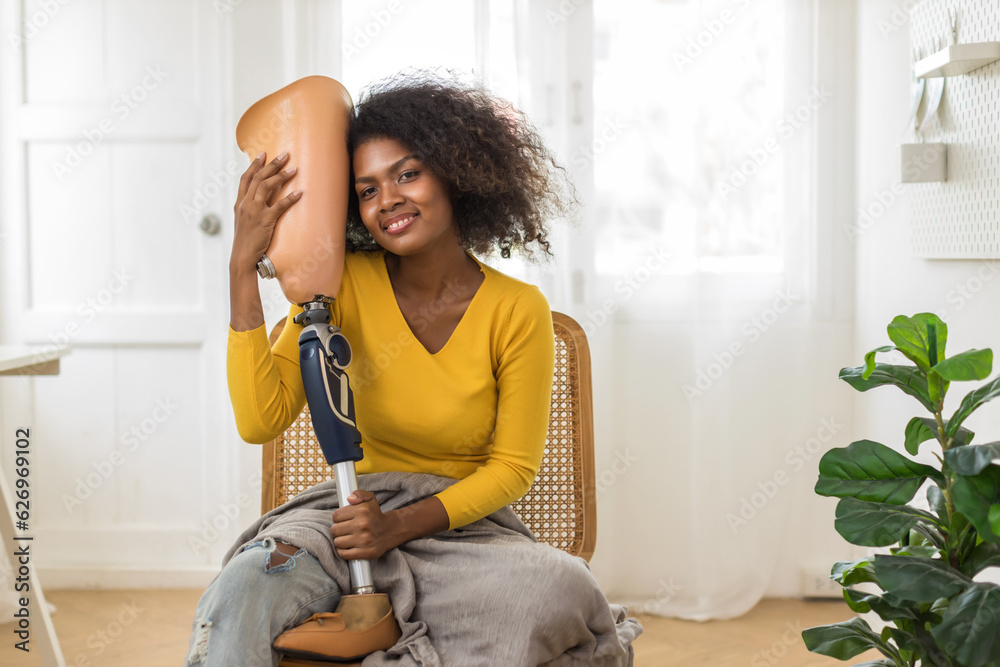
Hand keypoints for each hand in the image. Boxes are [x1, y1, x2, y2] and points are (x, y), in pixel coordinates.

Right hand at [230, 151, 300, 272]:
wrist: (242, 257)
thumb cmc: (245, 242)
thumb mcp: (242, 222)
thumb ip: (249, 209)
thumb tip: (259, 201)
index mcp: (239, 203)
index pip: (246, 179)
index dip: (254, 165)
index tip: (263, 154)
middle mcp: (246, 204)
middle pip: (258, 178)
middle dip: (272, 165)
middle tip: (285, 155)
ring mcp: (255, 211)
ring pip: (267, 187)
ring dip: (281, 176)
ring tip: (293, 169)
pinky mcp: (265, 221)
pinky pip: (280, 206)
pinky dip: (290, 198)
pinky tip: (299, 192)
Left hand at [331, 490, 394, 560]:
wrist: (391, 531)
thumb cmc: (376, 515)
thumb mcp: (370, 499)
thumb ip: (359, 494)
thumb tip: (349, 498)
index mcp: (362, 511)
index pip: (336, 516)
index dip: (338, 518)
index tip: (344, 520)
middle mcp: (363, 525)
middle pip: (335, 530)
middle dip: (338, 529)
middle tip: (346, 529)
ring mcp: (364, 540)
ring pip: (338, 542)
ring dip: (340, 540)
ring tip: (348, 537)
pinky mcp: (366, 552)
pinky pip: (343, 554)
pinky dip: (342, 551)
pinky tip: (348, 546)